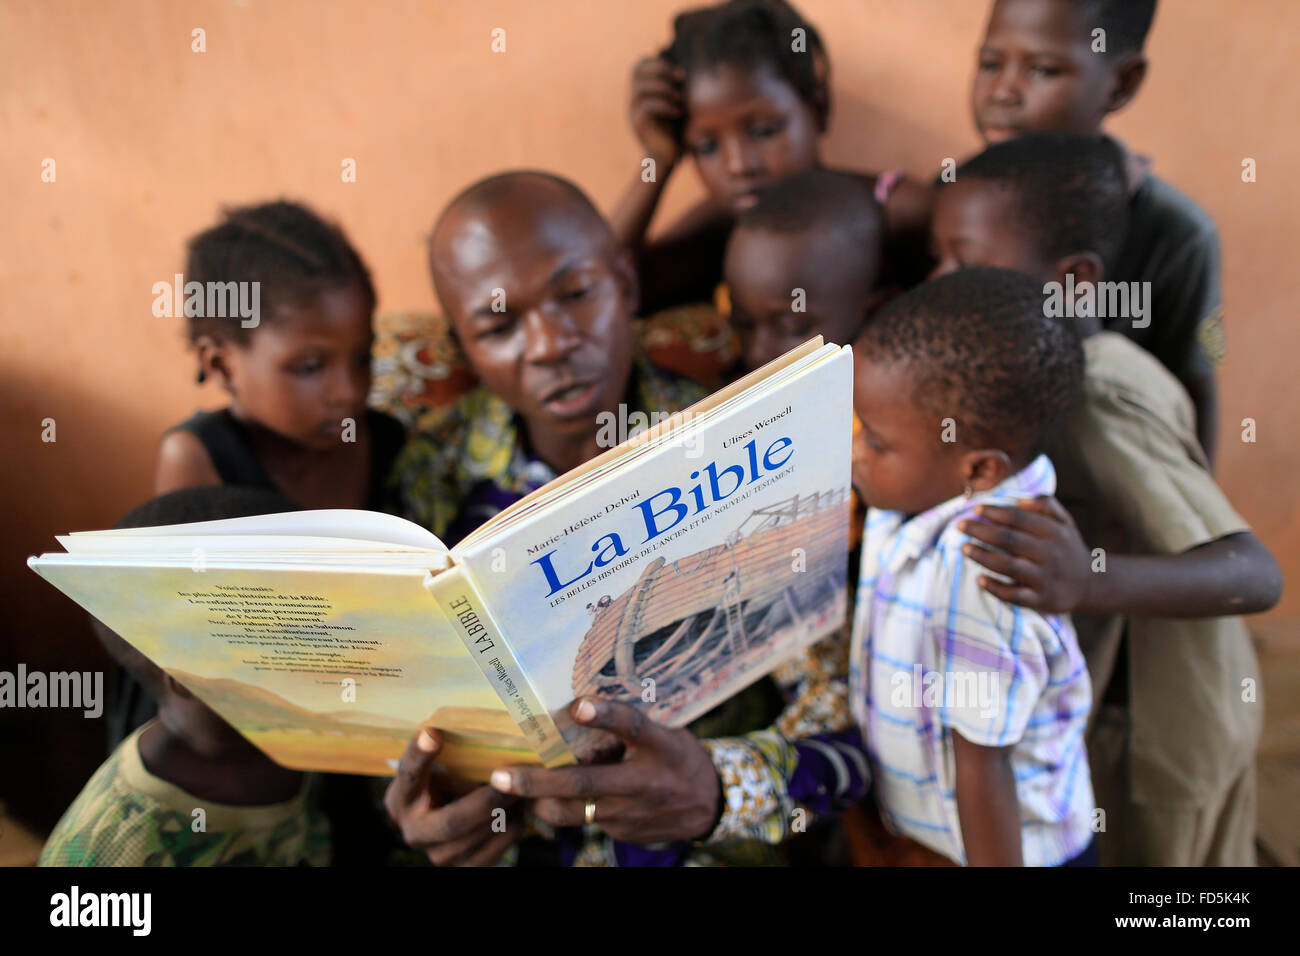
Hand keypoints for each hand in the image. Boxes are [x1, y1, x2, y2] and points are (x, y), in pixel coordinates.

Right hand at [383, 728, 521, 865]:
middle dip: (486, 802)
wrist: (447, 823)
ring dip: (503, 816)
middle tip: (510, 780)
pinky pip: (490, 854)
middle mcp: (413, 832)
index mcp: (401, 798)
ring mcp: (437, 855)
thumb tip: (461, 725)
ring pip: (475, 840)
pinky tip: (518, 813)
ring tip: (521, 793)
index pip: (409, 774)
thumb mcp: (440, 768)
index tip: (433, 732)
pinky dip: (509, 832)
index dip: (420, 754)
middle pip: (452, 821)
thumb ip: (448, 754)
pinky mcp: (461, 868)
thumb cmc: (447, 782)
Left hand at [489, 698, 721, 844]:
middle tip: (500, 776)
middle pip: (584, 783)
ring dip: (537, 801)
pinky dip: (559, 809)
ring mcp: (631, 813)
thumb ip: (628, 728)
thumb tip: (577, 710)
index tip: (578, 707)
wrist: (708, 806)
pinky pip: (583, 821)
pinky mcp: (622, 833)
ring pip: (573, 811)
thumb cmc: (677, 756)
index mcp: (660, 746)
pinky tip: (543, 798)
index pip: (633, 726)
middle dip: (537, 781)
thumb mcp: (665, 734)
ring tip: (509, 788)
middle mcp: (644, 782)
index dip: (607, 715)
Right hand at [629, 55, 684, 166]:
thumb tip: (685, 68)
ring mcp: (633, 111)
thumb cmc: (675, 128)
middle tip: (680, 76)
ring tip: (680, 97)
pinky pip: (647, 108)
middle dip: (660, 69)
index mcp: (640, 92)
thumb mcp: (674, 103)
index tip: (676, 70)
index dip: (656, 62)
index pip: (638, 66)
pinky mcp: (639, 124)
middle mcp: (633, 99)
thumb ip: (674, 86)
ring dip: (663, 88)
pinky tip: (678, 112)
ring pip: (640, 89)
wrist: (666, 157)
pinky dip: (665, 106)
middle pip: (636, 71)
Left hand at [957, 495, 1091, 613]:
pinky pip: (1015, 596)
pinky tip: (980, 579)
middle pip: (1010, 540)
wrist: (1091, 584)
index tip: (977, 509)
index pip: (1020, 519)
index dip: (997, 513)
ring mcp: (1045, 578)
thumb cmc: (1067, 547)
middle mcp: (1049, 554)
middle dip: (982, 531)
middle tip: (960, 525)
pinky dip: (996, 589)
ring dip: (984, 557)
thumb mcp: (1065, 522)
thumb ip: (1046, 505)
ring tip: (965, 548)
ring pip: (1009, 567)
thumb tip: (1019, 499)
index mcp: (1053, 533)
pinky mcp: (1041, 600)